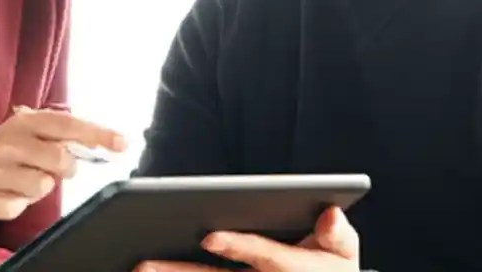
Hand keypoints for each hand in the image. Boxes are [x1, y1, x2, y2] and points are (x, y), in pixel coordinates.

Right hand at [0, 107, 125, 219]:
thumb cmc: (3, 147)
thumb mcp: (27, 129)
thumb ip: (60, 133)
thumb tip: (101, 142)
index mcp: (25, 123)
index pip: (68, 125)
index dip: (97, 133)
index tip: (121, 143)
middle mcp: (10, 143)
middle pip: (60, 160)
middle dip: (65, 168)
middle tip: (54, 167)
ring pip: (43, 187)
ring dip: (41, 187)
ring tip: (26, 179)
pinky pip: (20, 207)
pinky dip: (20, 203)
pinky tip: (9, 192)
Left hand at [134, 206, 358, 271]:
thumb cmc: (332, 267)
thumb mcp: (344, 253)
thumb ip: (338, 235)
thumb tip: (330, 215)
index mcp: (288, 267)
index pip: (261, 255)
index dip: (236, 245)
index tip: (209, 236)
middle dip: (178, 271)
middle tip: (144, 264)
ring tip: (137, 269)